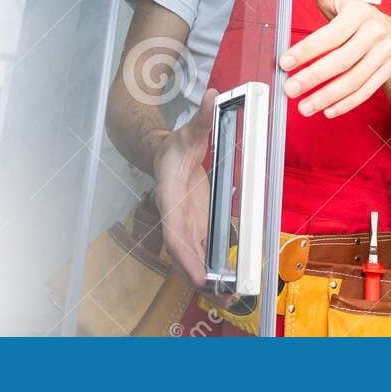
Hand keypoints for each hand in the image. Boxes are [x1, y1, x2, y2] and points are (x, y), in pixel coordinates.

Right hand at [151, 90, 215, 288]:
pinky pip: (202, 248)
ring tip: (229, 295)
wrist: (160, 152)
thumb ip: (202, 117)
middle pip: (183, 253)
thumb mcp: (189, 130)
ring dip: (206, 277)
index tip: (199, 276)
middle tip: (221, 295)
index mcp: (170, 197)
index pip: (175, 232)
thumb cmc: (173, 144)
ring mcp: (185, 221)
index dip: (186, 256)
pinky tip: (227, 278)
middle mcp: (175, 214)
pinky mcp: (195, 222)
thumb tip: (212, 96)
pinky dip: (212, 264)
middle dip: (198, 276)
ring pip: (192, 256)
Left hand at [280, 0, 390, 118]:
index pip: (331, 34)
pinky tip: (327, 110)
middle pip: (342, 59)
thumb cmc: (354, 16)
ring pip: (354, 79)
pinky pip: (366, 91)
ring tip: (304, 107)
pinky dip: (346, 103)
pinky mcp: (387, 72)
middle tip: (289, 89)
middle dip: (313, 76)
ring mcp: (385, 54)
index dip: (307, 50)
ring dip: (328, 96)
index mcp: (359, 12)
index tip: (284, 63)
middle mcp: (376, 32)